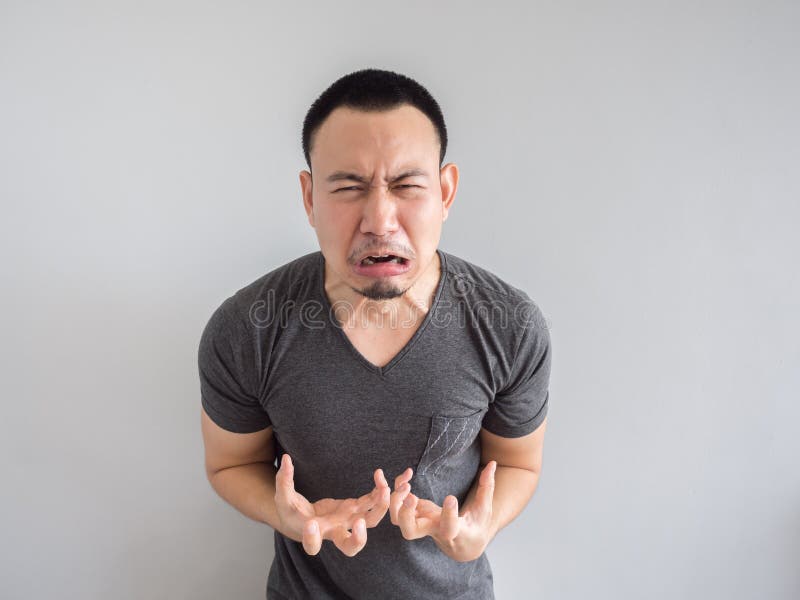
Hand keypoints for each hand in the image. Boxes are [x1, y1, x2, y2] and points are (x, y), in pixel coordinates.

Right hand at [274, 454, 390, 556]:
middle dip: (359, 538)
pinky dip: (378, 493)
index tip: (310, 523)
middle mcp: (333, 532)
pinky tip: (380, 477)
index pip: (312, 544)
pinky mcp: (354, 508)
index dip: (312, 538)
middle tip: (360, 523)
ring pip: (370, 522)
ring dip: (379, 508)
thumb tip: (286, 459)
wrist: (303, 521)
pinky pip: (371, 503)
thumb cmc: (291, 512)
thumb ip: (283, 480)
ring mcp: (347, 521)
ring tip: (384, 488)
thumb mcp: (283, 497)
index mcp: (313, 534)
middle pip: (350, 546)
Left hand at [389, 461, 496, 562]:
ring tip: (406, 482)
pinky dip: (398, 488)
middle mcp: (433, 529)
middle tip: (411, 497)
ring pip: (397, 520)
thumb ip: (487, 486)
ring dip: (395, 501)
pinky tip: (408, 473)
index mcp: (454, 532)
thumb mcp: (484, 508)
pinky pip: (397, 504)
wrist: (463, 545)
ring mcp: (421, 522)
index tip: (451, 498)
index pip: (449, 529)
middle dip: (406, 514)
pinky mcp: (415, 513)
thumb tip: (493, 464)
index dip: (449, 516)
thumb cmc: (476, 526)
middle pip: (410, 532)